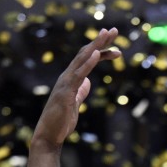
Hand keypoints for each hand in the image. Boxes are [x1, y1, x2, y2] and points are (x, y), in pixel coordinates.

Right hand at [30, 28, 120, 151]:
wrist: (49, 135)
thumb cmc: (61, 121)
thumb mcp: (75, 104)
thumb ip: (80, 92)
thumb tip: (87, 82)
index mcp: (70, 79)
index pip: (87, 60)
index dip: (102, 53)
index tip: (117, 50)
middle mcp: (67, 77)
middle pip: (85, 54)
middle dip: (100, 41)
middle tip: (114, 30)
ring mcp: (65, 83)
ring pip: (82, 59)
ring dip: (96, 46)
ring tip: (107, 34)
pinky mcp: (65, 91)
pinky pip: (78, 74)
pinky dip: (87, 63)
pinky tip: (96, 54)